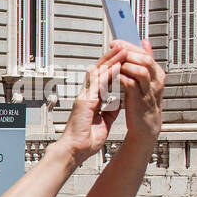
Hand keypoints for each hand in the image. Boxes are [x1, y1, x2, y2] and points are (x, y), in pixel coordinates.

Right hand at [55, 43, 126, 166]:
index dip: (111, 66)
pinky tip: (117, 66)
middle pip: (98, 71)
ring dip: (111, 60)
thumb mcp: (104, 121)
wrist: (74, 151)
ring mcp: (84, 97)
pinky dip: (109, 73)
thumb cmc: (85, 140)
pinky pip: (98, 83)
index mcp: (90, 100)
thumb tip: (118, 102)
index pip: (101, 78)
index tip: (123, 58)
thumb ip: (110, 110)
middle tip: (122, 46)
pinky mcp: (84, 102)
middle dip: (111, 57)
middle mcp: (85, 96)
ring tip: (122, 50)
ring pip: (98, 73)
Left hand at [117, 39, 164, 141]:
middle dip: (127, 52)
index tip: (115, 42)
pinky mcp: (138, 100)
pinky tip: (112, 76)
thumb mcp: (147, 79)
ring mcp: (148, 90)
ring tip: (113, 62)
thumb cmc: (143, 102)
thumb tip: (144, 42)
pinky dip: (121, 78)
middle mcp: (155, 80)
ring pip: (141, 70)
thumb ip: (145, 61)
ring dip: (126, 64)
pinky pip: (131, 85)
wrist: (145, 125)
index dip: (129, 46)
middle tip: (113, 49)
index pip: (145, 53)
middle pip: (145, 59)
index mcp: (157, 73)